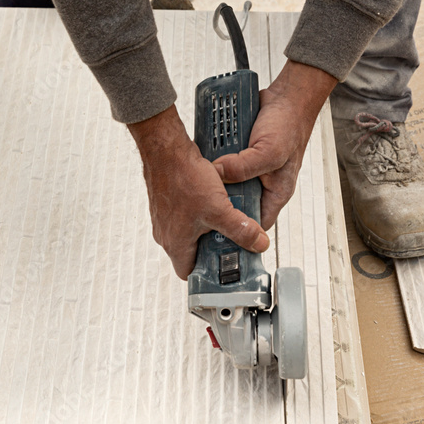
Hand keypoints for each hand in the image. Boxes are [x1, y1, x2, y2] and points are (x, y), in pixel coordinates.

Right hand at [128, 105, 269, 279]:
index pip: (190, 273)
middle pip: (192, 253)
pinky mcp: (166, 203)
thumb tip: (258, 243)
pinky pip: (184, 216)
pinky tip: (212, 200)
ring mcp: (164, 218)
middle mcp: (166, 234)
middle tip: (229, 239)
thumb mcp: (219, 209)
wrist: (166, 149)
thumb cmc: (183, 177)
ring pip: (189, 233)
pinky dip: (200, 213)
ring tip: (223, 217)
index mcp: (175, 243)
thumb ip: (241, 229)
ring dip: (207, 229)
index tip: (224, 267)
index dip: (207, 273)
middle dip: (212, 248)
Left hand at [212, 61, 336, 229]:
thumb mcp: (269, 151)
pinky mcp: (236, 158)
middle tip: (197, 204)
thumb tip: (216, 175)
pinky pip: (220, 167)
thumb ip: (244, 167)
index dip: (237, 230)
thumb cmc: (288, 126)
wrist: (284, 97)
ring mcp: (247, 172)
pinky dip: (211, 164)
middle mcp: (260, 185)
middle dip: (217, 204)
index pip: (254, 223)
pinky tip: (198, 164)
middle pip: (234, 206)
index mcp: (275, 194)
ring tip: (193, 184)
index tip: (214, 229)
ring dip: (212, 183)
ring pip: (224, 186)